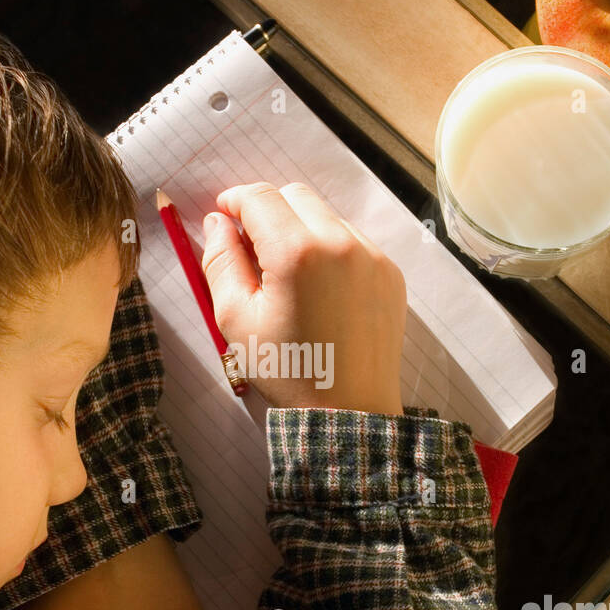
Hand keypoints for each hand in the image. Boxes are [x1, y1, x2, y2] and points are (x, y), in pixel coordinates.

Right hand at [200, 181, 406, 414]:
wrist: (350, 412)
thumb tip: (218, 222)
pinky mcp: (390, 273)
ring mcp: (373, 256)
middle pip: (295, 196)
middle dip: (268, 211)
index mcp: (298, 252)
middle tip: (252, 249)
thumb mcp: (236, 318)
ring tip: (288, 276)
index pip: (260, 197)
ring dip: (300, 230)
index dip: (234, 201)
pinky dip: (329, 250)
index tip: (223, 217)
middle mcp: (341, 243)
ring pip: (326, 217)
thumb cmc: (287, 370)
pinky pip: (353, 242)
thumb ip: (221, 260)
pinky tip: (320, 290)